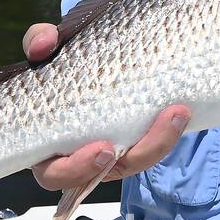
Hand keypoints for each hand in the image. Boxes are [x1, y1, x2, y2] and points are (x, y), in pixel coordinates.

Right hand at [24, 22, 191, 190]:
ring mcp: (109, 154)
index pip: (56, 174)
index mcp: (47, 148)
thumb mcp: (45, 50)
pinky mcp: (133, 141)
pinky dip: (166, 132)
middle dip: (132, 158)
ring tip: (177, 114)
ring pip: (135, 162)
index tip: (104, 149)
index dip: (79, 169)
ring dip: (158, 143)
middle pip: (105, 177)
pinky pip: (151, 146)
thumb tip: (42, 44)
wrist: (89, 58)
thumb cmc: (56, 66)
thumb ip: (38, 42)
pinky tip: (181, 110)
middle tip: (151, 132)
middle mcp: (80, 159)